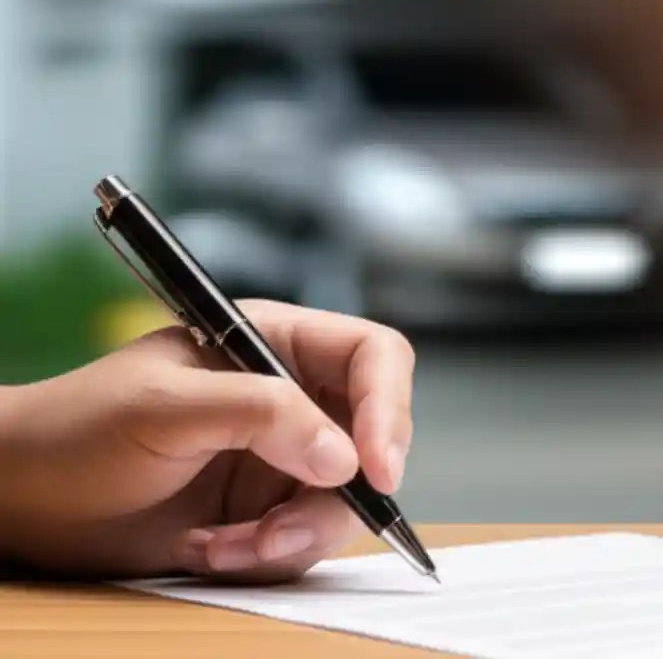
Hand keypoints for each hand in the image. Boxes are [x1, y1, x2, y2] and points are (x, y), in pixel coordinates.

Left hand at [0, 300, 414, 580]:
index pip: (372, 358)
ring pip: (345, 503)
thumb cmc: (78, 429)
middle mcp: (291, 400)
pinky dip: (266, 557)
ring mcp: (282, 460)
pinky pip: (305, 543)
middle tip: (281, 529)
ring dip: (292, 536)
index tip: (376, 467)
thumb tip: (345, 458)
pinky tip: (209, 549)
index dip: (388, 407)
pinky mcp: (266, 512)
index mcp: (274, 344)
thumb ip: (261, 416)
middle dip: (336, 496)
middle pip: (373, 441)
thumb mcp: (166, 408)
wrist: (25, 501)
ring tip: (226, 544)